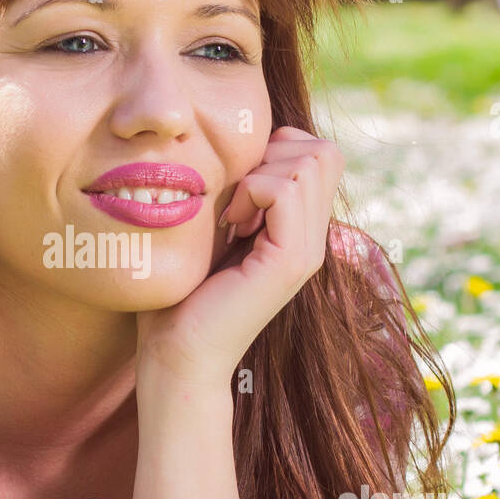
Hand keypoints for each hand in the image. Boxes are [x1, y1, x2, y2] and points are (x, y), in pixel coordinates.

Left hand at [136, 126, 344, 388]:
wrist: (176, 354)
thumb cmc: (181, 294)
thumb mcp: (215, 227)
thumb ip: (238, 193)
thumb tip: (244, 144)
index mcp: (298, 231)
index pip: (320, 153)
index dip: (276, 152)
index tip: (236, 191)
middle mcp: (313, 240)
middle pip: (323, 152)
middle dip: (273, 156)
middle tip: (236, 200)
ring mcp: (307, 251)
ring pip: (310, 162)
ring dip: (259, 175)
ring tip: (231, 216)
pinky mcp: (290, 261)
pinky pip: (285, 189)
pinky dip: (251, 191)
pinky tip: (230, 225)